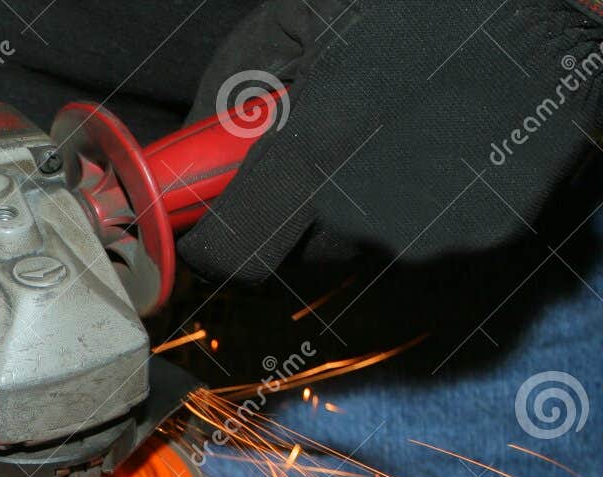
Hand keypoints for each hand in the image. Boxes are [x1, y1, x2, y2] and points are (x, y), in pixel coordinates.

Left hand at [178, 0, 602, 282]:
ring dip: (359, 206)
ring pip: (361, 245)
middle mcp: (371, 208)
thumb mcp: (300, 13)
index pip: (233, 254)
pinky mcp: (488, 233)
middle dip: (292, 212)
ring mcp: (435, 228)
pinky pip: (424, 237)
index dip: (215, 244)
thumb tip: (187, 155)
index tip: (213, 224)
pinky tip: (443, 142)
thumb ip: (226, 89)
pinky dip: (421, 202)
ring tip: (396, 131)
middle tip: (326, 147)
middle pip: (296, 252)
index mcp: (315, 151)